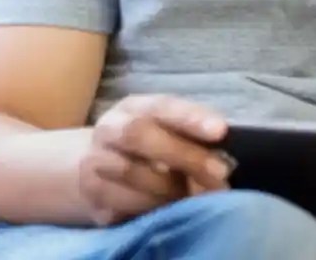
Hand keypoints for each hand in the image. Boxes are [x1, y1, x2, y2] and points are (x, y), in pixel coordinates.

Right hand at [76, 94, 231, 225]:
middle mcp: (109, 130)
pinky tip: (172, 209)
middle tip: (220, 172)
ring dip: (170, 187)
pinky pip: (121, 205)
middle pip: (139, 135)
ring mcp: (93, 163)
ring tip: (200, 195)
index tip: (221, 131)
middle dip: (184, 155)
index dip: (191, 118)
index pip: (162, 106)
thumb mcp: (168, 131)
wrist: (97, 167)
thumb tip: (223, 159)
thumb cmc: (149, 145)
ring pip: (129, 172)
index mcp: (134, 107)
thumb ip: (192, 138)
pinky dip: (151, 207)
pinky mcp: (92, 198)